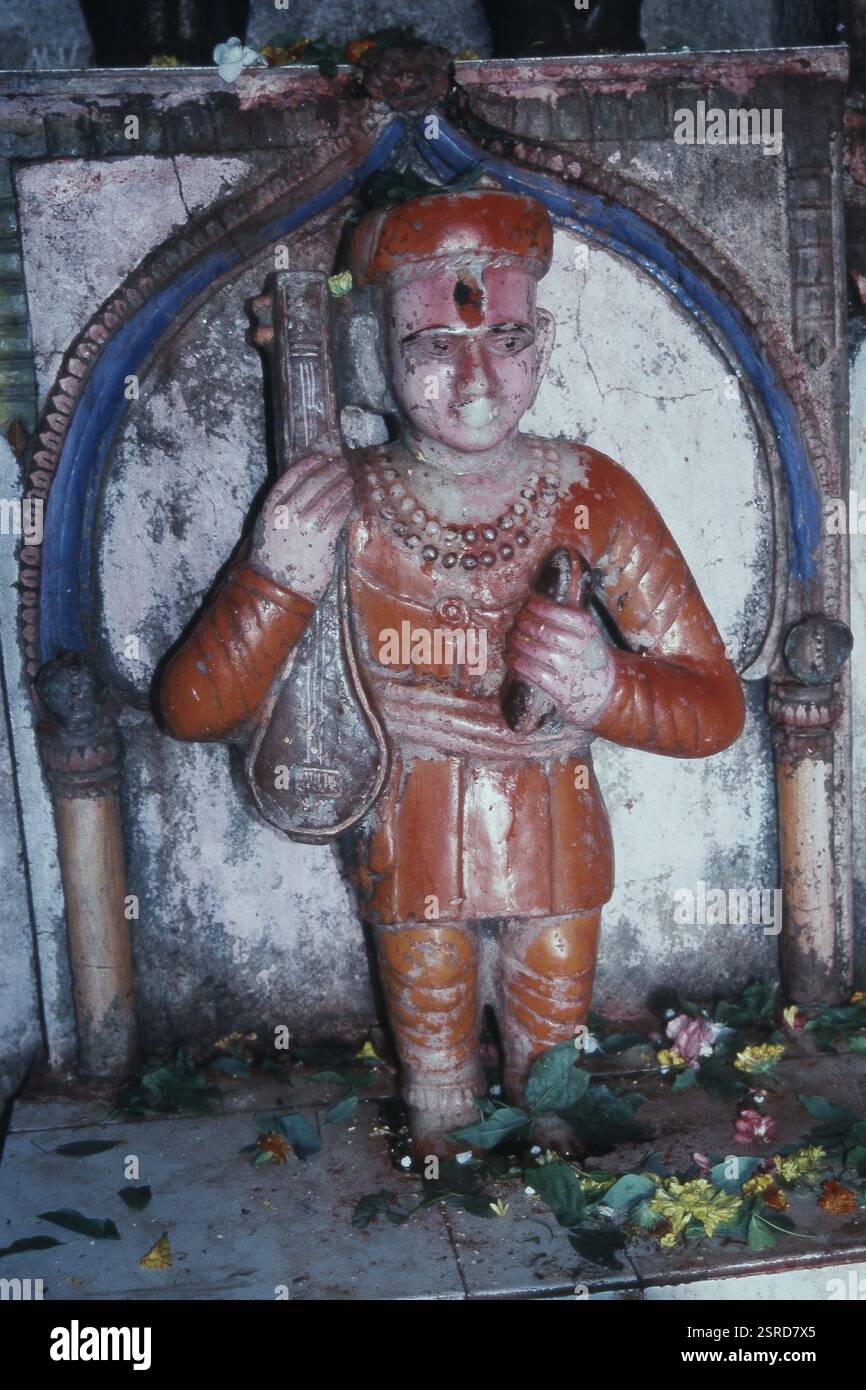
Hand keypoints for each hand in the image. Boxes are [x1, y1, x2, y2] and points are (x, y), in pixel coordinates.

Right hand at [248, 453, 353, 601]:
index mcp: (271, 508)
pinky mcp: (322, 540)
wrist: (276, 585)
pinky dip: (344, 505)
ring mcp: (305, 526)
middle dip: (329, 471)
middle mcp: (288, 514)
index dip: (307, 464)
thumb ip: (282, 508)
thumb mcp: (268, 526)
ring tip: (348, 478)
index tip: (319, 456)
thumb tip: (304, 489)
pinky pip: (337, 516)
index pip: (290, 477)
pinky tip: (349, 499)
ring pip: (327, 498)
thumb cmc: (272, 556)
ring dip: (340, 485)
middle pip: (312, 484)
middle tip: (340, 464)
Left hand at [505, 595, 616, 729]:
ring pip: (535, 650)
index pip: (557, 611)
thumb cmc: (591, 658)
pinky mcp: (560, 688)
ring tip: (511, 639)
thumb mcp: (588, 633)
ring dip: (518, 643)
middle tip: (517, 622)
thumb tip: (535, 599)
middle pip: (542, 630)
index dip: (538, 607)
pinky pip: (533, 672)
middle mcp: (579, 646)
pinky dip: (519, 664)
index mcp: (587, 628)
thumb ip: (569, 617)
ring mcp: (569, 668)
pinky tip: (512, 658)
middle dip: (524, 624)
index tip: (528, 605)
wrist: (607, 692)